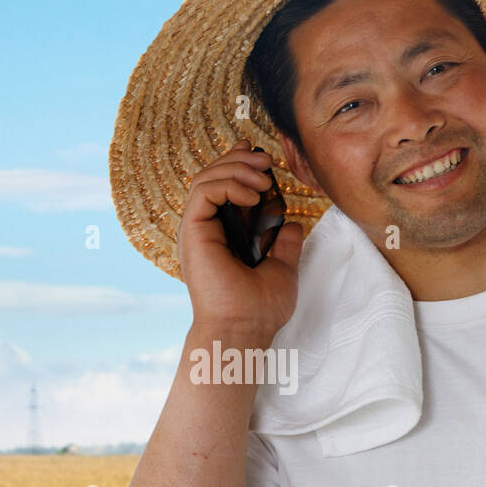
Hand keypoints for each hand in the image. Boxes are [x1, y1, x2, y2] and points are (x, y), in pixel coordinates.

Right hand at [177, 138, 304, 341]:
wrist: (244, 329)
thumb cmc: (258, 310)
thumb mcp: (282, 269)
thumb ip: (284, 245)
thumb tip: (293, 224)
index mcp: (221, 236)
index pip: (222, 188)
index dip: (238, 165)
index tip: (262, 157)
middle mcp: (204, 230)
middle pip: (212, 176)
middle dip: (239, 161)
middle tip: (266, 161)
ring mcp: (196, 230)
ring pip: (206, 177)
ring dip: (236, 169)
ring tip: (264, 178)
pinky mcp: (192, 231)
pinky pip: (204, 190)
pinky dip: (229, 184)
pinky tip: (253, 195)